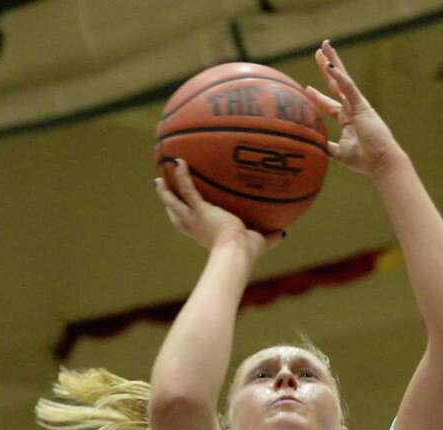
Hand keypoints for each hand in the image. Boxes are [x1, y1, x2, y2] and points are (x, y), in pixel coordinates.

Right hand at [155, 159, 280, 260]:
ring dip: (166, 190)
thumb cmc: (246, 254)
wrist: (236, 253)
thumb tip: (284, 233)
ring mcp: (195, 219)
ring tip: (158, 178)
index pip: (190, 225)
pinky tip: (179, 161)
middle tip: (161, 188)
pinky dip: (182, 176)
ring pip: (174, 202)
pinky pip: (188, 190)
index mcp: (205, 234)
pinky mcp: (199, 211)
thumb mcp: (259, 242)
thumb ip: (270, 236)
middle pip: (176, 214)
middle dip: (168, 201)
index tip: (181, 209)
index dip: (184, 216)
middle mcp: (196, 227)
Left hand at [305, 39, 404, 178]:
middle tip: (318, 52)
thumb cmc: (363, 160)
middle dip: (327, 68)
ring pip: (342, 79)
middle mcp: (352, 109)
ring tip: (324, 46)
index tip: (306, 89)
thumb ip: (326, 147)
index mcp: (347, 120)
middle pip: (335, 84)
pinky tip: (332, 67)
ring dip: (333, 62)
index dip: (318, 97)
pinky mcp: (362, 106)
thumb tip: (313, 147)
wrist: (380, 162)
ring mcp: (357, 105)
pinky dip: (340, 78)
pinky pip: (349, 88)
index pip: (329, 104)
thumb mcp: (339, 153)